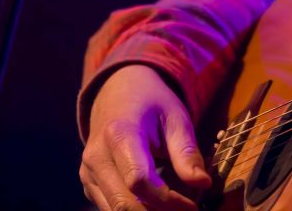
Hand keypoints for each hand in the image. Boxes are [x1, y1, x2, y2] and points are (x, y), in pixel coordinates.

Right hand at [81, 64, 212, 210]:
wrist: (117, 92)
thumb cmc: (151, 103)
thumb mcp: (175, 118)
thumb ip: (187, 152)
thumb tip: (203, 184)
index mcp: (119, 134)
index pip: (139, 181)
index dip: (168, 200)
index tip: (193, 205)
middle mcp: (97, 157)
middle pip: (125, 203)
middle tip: (188, 210)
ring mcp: (88, 173)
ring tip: (175, 207)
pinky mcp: (89, 184)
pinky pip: (111, 208)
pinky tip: (158, 206)